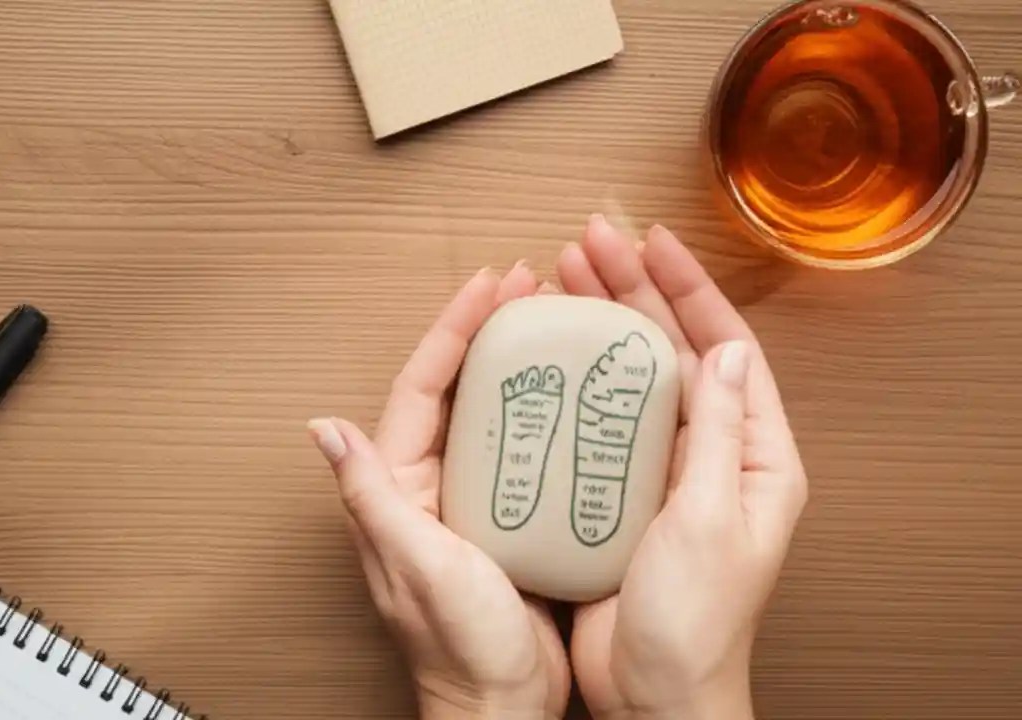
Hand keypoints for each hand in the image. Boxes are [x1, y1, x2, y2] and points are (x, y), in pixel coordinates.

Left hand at [309, 263, 569, 719]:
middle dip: (486, 332)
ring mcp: (468, 503)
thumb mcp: (417, 560)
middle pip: (456, 390)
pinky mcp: (505, 521)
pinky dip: (543, 415)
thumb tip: (324, 428)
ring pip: (490, 414)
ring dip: (516, 365)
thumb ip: (370, 494)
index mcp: (400, 487)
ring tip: (553, 324)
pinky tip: (577, 399)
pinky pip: (521, 451)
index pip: (422, 389)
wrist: (503, 705)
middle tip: (528, 289)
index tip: (489, 286)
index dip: (452, 330)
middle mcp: (427, 488)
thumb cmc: (460, 646)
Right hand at [557, 217, 807, 719]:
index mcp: (756, 457)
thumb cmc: (696, 624)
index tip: (651, 242)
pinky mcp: (619, 493)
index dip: (689, 288)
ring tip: (564, 279)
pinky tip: (548, 356)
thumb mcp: (713, 518)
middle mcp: (713, 455)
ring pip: (631, 377)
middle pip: (672, 350)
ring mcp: (664, 471)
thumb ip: (719, 433)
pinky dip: (577, 381)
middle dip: (633, 291)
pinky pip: (601, 420)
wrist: (653, 694)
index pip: (724, 348)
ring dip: (601, 326)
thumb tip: (722, 351)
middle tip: (588, 244)